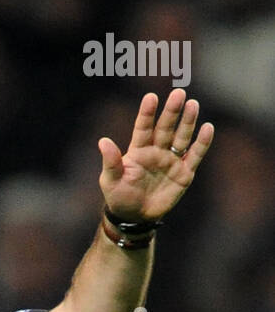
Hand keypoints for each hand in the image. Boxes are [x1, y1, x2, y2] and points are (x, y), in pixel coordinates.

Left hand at [98, 89, 213, 223]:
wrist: (135, 217)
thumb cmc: (120, 196)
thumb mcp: (110, 181)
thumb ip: (110, 161)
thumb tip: (102, 141)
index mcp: (139, 149)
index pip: (143, 127)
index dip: (147, 113)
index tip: (151, 97)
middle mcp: (157, 150)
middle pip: (165, 128)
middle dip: (172, 112)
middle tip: (178, 94)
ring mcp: (171, 160)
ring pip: (181, 137)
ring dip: (188, 122)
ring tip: (193, 105)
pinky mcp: (184, 172)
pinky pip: (194, 155)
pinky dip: (202, 143)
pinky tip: (208, 128)